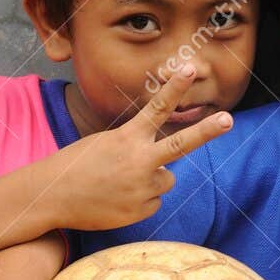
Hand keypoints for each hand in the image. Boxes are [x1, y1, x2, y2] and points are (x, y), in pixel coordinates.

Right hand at [45, 65, 230, 231]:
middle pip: (181, 145)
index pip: (156, 109)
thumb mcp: (106, 144)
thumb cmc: (78, 165)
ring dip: (151, 180)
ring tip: (120, 183)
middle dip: (207, 131)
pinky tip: (117, 199)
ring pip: (166, 180)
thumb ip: (138, 148)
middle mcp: (138, 162)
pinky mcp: (140, 210)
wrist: (51, 196)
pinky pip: (154, 201)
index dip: (174, 88)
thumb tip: (168, 166)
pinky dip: (140, 200)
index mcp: (127, 139)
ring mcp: (141, 188)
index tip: (190, 69)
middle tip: (229, 119)